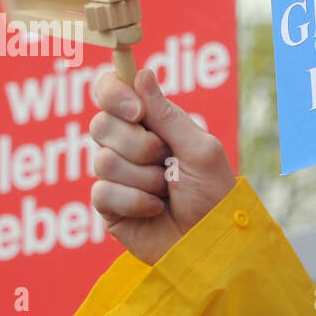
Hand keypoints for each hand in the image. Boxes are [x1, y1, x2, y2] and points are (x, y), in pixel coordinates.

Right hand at [89, 69, 236, 264]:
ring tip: (167, 190)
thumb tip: (141, 73)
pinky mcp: (109, 205)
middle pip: (101, 125)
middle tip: (164, 159)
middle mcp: (128, 145)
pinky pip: (103, 191)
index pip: (112, 92)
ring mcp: (116, 176)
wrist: (211, 242)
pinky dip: (136, 200)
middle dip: (138, 145)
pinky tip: (156, 209)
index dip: (114, 94)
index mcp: (152, 124)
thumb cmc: (214, 195)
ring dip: (143, 177)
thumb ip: (168, 115)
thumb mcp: (200, 149)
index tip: (136, 111)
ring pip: (102, 160)